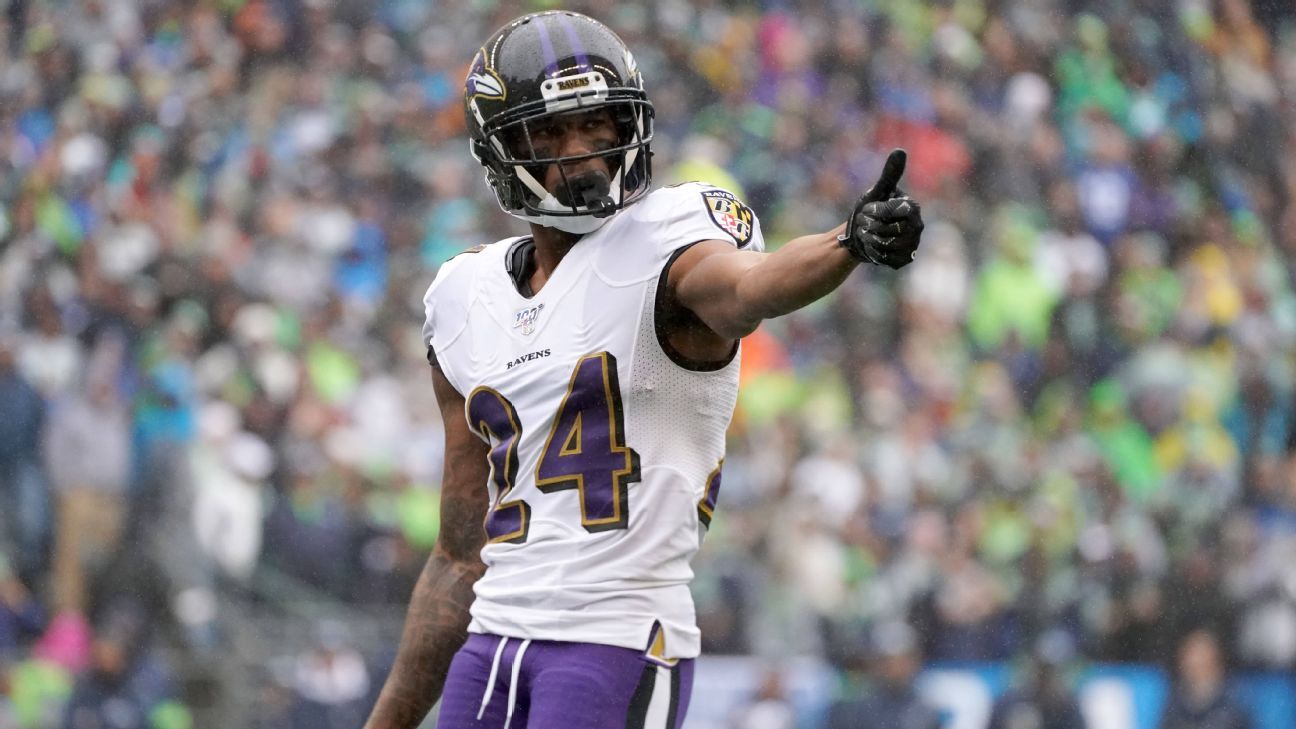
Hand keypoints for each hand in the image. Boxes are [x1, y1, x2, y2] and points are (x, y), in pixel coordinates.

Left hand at [838, 149, 923, 268]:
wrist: (859, 235)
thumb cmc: (868, 210)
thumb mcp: (876, 191)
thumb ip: (889, 175)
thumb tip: (900, 151)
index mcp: (913, 207)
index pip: (893, 211)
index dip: (876, 211)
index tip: (868, 209)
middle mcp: (918, 226)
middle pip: (890, 229)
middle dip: (870, 226)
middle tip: (865, 223)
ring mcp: (912, 244)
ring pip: (887, 244)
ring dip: (869, 238)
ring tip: (867, 234)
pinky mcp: (904, 260)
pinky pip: (886, 258)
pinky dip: (873, 252)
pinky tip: (872, 247)